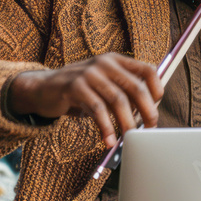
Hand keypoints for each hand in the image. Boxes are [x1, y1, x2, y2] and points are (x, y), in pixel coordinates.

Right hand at [7, 53, 163, 147]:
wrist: (44, 89)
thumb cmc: (80, 92)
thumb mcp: (103, 86)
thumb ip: (123, 93)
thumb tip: (148, 115)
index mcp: (116, 60)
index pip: (147, 70)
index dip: (157, 90)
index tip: (156, 109)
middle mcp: (105, 63)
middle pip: (135, 87)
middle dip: (147, 111)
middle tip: (149, 129)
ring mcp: (89, 73)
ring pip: (118, 100)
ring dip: (126, 123)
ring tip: (128, 139)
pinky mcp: (74, 86)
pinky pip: (97, 109)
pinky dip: (105, 127)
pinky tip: (108, 140)